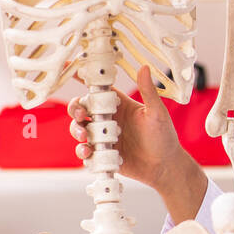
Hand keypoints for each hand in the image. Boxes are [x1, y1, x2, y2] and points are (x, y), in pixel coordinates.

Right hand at [68, 66, 204, 215]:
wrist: (164, 166)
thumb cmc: (163, 137)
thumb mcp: (157, 113)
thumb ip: (148, 91)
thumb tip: (145, 67)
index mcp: (119, 104)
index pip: (98, 88)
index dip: (83, 77)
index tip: (70, 68)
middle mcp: (107, 118)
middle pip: (81, 108)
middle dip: (75, 109)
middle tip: (82, 115)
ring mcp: (102, 136)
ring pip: (78, 128)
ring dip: (76, 129)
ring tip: (84, 136)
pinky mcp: (101, 153)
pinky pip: (84, 150)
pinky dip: (82, 150)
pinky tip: (89, 152)